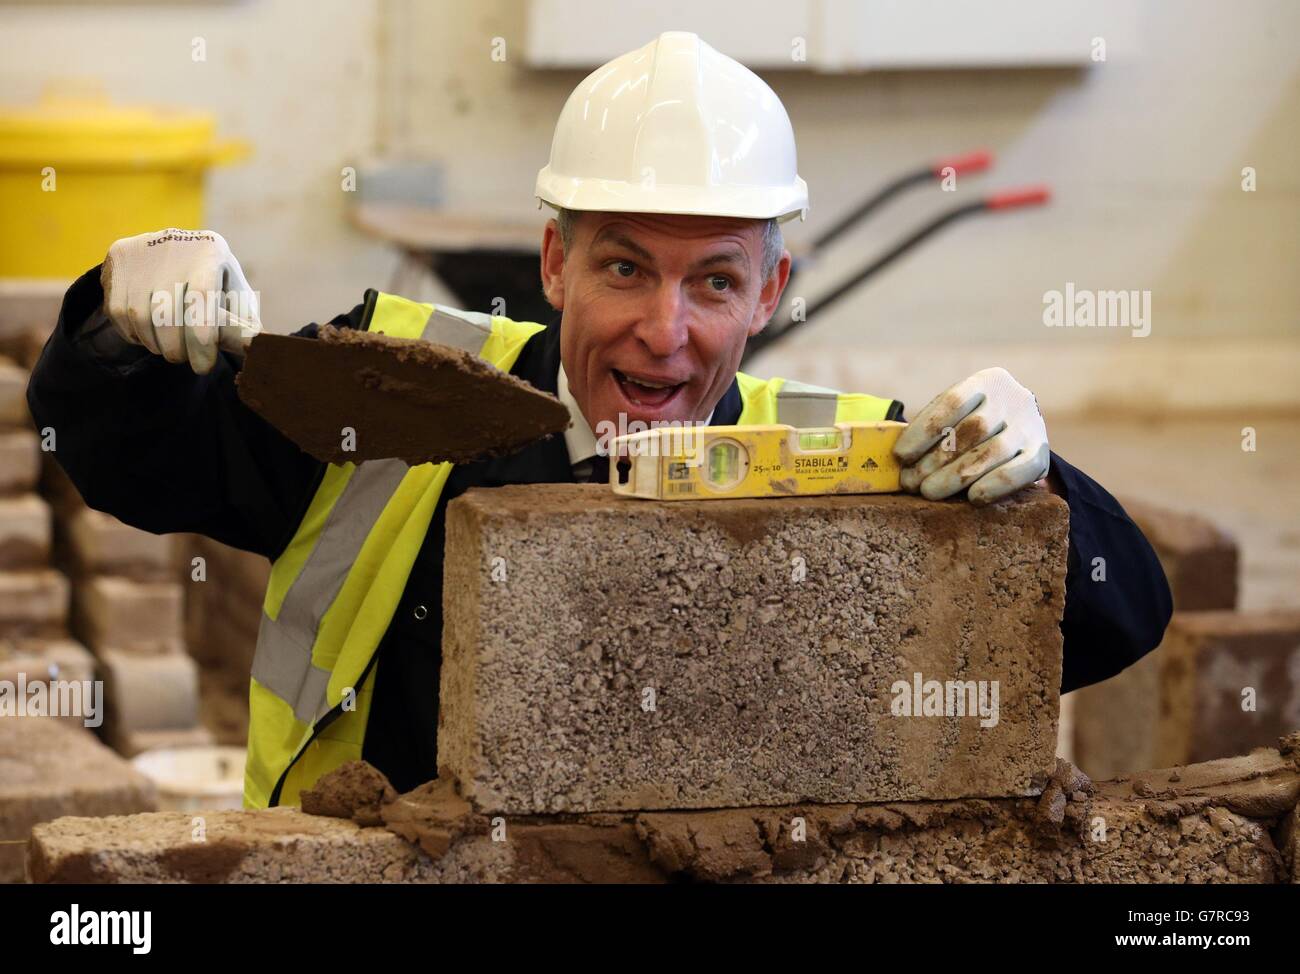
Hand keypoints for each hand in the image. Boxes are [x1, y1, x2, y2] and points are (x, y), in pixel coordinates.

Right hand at [100, 228, 261, 374]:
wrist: (180, 251)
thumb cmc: (217, 283)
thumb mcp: (236, 297)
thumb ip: (246, 325)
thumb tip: (258, 351)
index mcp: (211, 251)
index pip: (200, 297)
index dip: (200, 338)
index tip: (203, 366)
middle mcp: (174, 244)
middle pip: (167, 312)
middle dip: (177, 348)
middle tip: (185, 360)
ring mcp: (142, 249)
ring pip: (141, 315)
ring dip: (155, 344)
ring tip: (169, 348)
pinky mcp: (119, 258)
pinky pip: (118, 311)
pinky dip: (134, 333)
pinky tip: (148, 335)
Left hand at [893, 366, 1049, 504]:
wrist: (1021, 432)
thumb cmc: (973, 425)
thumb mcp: (957, 414)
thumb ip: (933, 427)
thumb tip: (900, 459)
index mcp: (987, 381)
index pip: (952, 401)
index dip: (923, 430)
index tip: (901, 456)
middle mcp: (1013, 398)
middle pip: (972, 429)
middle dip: (935, 459)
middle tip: (910, 482)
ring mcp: (1031, 425)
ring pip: (993, 451)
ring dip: (956, 475)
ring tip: (929, 491)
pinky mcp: (1041, 454)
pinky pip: (1019, 471)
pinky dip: (994, 485)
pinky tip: (973, 497)